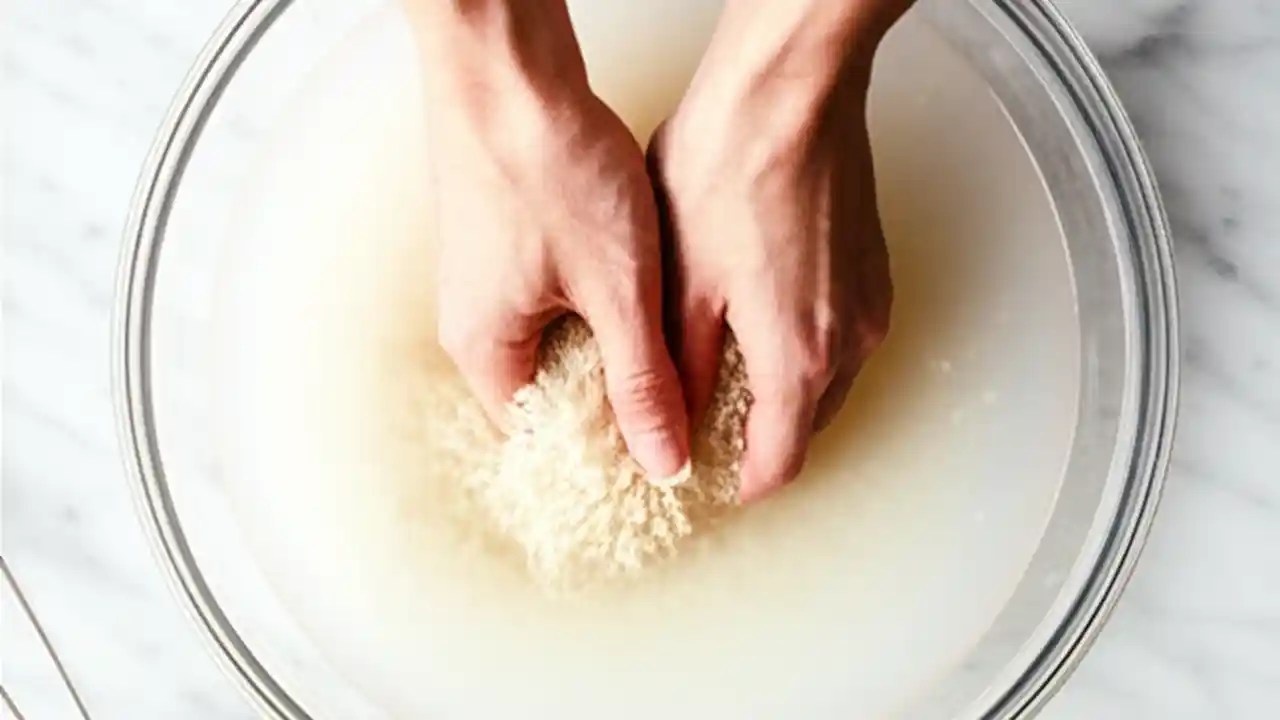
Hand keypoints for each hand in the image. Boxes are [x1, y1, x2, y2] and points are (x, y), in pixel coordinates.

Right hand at [408, 0, 689, 477]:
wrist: (508, 69)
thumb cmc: (550, 170)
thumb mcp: (615, 290)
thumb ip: (642, 381)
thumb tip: (663, 461)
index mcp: (486, 353)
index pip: (546, 439)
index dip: (608, 450)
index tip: (662, 447)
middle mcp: (472, 325)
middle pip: (550, 393)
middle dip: (613, 396)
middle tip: (676, 391)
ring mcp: (482, 280)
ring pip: (556, 343)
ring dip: (608, 346)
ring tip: (663, 336)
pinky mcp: (501, 242)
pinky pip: (550, 299)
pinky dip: (594, 305)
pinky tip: (636, 285)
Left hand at [649, 4, 900, 501]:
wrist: (790, 89)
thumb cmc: (728, 170)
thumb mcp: (682, 285)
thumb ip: (683, 372)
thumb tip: (673, 431)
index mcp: (799, 358)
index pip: (780, 462)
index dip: (742, 483)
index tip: (709, 480)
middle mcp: (850, 341)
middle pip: (806, 426)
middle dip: (760, 439)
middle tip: (703, 425)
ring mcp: (869, 302)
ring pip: (825, 381)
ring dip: (781, 392)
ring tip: (723, 370)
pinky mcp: (871, 267)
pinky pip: (839, 335)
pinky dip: (801, 348)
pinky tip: (757, 318)